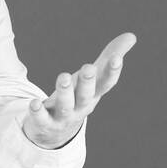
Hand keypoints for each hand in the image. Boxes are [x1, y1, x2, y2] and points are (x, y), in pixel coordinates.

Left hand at [22, 32, 136, 148]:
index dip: (112, 72)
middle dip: (87, 82)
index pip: (106, 83)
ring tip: (63, 77)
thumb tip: (132, 35)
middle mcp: (81, 106)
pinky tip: (34, 102)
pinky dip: (38, 112)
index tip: (117, 58)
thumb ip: (109, 56)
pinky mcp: (45, 124)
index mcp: (94, 93)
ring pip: (65, 106)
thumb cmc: (78, 96)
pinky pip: (41, 119)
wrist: (57, 132)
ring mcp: (63, 117)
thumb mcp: (94, 77)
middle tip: (88, 67)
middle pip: (86, 95)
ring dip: (64, 92)